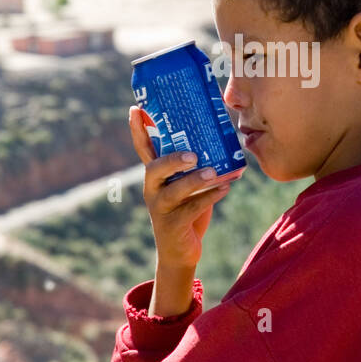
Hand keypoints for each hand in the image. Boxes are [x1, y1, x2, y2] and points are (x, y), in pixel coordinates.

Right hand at [129, 105, 243, 272]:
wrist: (180, 253)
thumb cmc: (186, 211)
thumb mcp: (188, 187)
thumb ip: (196, 167)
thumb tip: (221, 138)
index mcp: (155, 176)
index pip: (143, 149)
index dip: (137, 130)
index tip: (135, 109)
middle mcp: (152, 190)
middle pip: (154, 169)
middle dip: (172, 159)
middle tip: (193, 155)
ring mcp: (160, 208)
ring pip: (174, 191)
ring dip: (195, 180)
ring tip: (214, 172)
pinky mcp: (172, 226)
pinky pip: (191, 209)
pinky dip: (210, 197)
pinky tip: (225, 188)